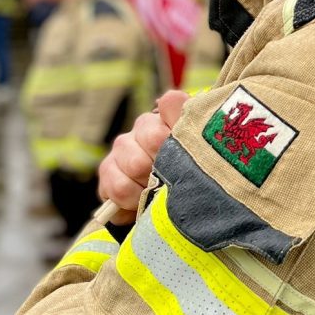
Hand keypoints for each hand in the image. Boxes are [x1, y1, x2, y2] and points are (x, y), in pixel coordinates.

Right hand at [97, 90, 189, 223]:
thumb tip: (206, 131)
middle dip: (167, 165)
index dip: (178, 121)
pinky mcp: (107, 168)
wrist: (160, 211)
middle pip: (154, 137)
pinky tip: (139, 201)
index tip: (189, 144)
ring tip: (159, 193)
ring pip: (135, 164)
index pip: (172, 103)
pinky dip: (132, 199)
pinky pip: (119, 185)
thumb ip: (201, 145)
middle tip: (175, 179)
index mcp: (173, 118)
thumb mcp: (202, 164)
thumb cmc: (188, 182)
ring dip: (150, 186)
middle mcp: (147, 125)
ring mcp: (125, 145)